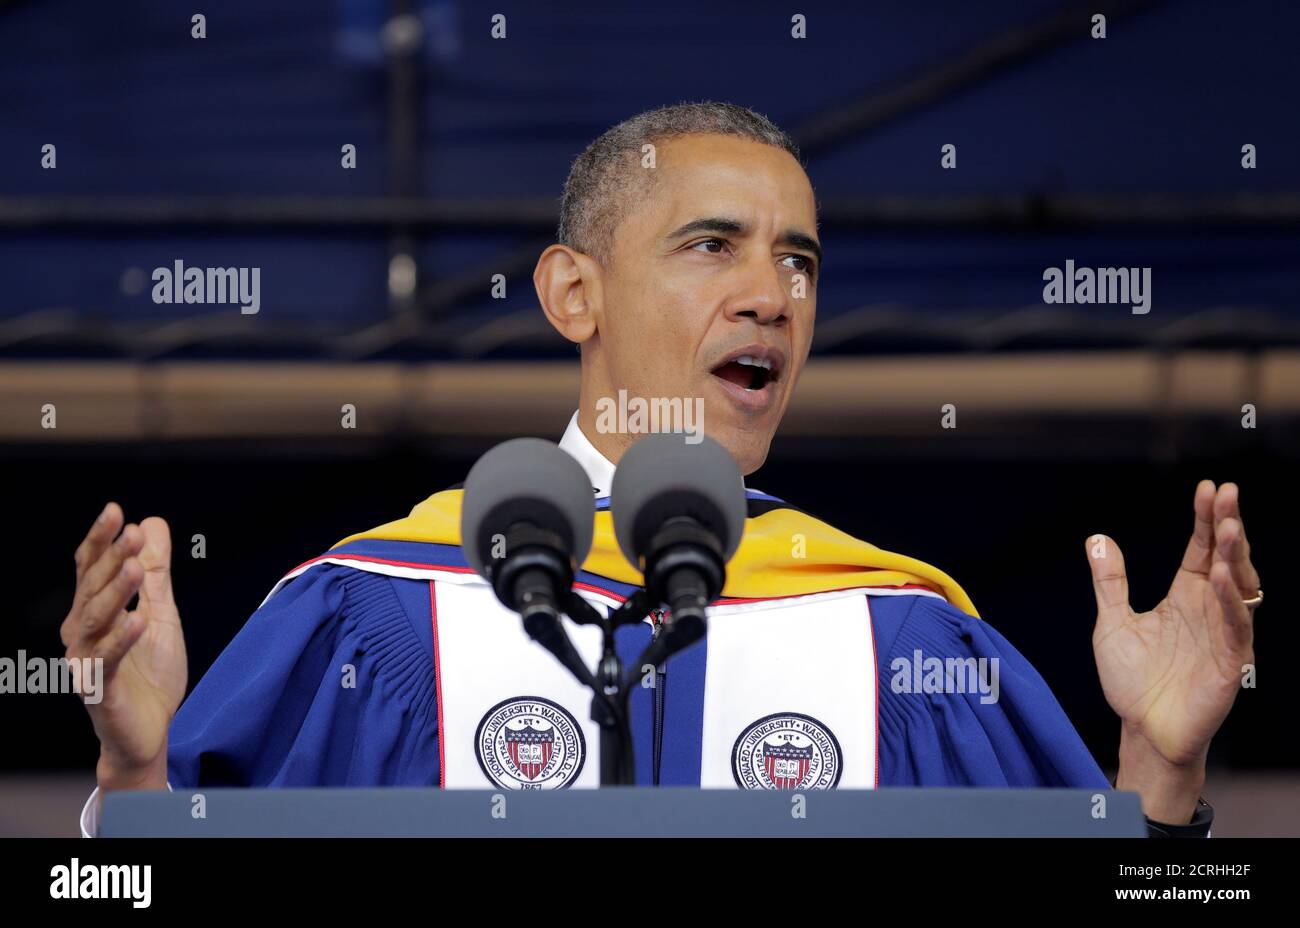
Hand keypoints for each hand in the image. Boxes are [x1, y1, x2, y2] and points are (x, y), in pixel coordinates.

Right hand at [60, 503, 186, 790]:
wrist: (151, 729)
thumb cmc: (149, 672)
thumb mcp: (160, 613)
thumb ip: (156, 573)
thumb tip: (153, 523)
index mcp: (93, 612)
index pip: (91, 569)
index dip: (101, 540)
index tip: (116, 511)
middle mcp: (82, 633)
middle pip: (92, 588)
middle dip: (111, 559)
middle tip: (132, 534)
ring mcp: (86, 661)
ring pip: (95, 620)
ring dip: (114, 592)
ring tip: (136, 567)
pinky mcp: (98, 689)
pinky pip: (106, 661)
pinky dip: (121, 639)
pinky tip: (137, 620)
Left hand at [1087, 481, 1257, 820]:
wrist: (1142, 730)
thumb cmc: (1133, 681)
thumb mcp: (1112, 622)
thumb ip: (1109, 582)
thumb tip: (1098, 538)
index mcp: (1185, 597)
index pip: (1200, 549)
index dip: (1205, 519)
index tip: (1208, 488)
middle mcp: (1209, 609)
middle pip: (1225, 559)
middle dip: (1227, 526)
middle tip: (1227, 494)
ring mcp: (1223, 634)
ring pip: (1238, 587)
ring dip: (1235, 556)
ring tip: (1229, 526)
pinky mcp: (1230, 662)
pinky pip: (1236, 626)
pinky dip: (1232, 601)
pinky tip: (1223, 576)